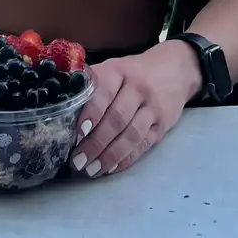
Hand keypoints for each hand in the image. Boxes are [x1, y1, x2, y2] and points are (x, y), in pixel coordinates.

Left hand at [68, 42, 198, 177]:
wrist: (174, 69)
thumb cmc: (132, 72)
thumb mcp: (113, 67)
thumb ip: (92, 84)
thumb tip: (63, 108)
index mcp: (118, 71)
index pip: (104, 92)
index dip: (91, 113)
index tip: (77, 133)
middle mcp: (137, 88)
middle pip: (117, 118)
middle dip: (96, 142)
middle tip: (78, 160)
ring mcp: (152, 108)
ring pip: (131, 135)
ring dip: (110, 155)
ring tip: (92, 170)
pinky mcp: (162, 125)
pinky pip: (144, 145)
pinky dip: (127, 159)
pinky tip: (112, 168)